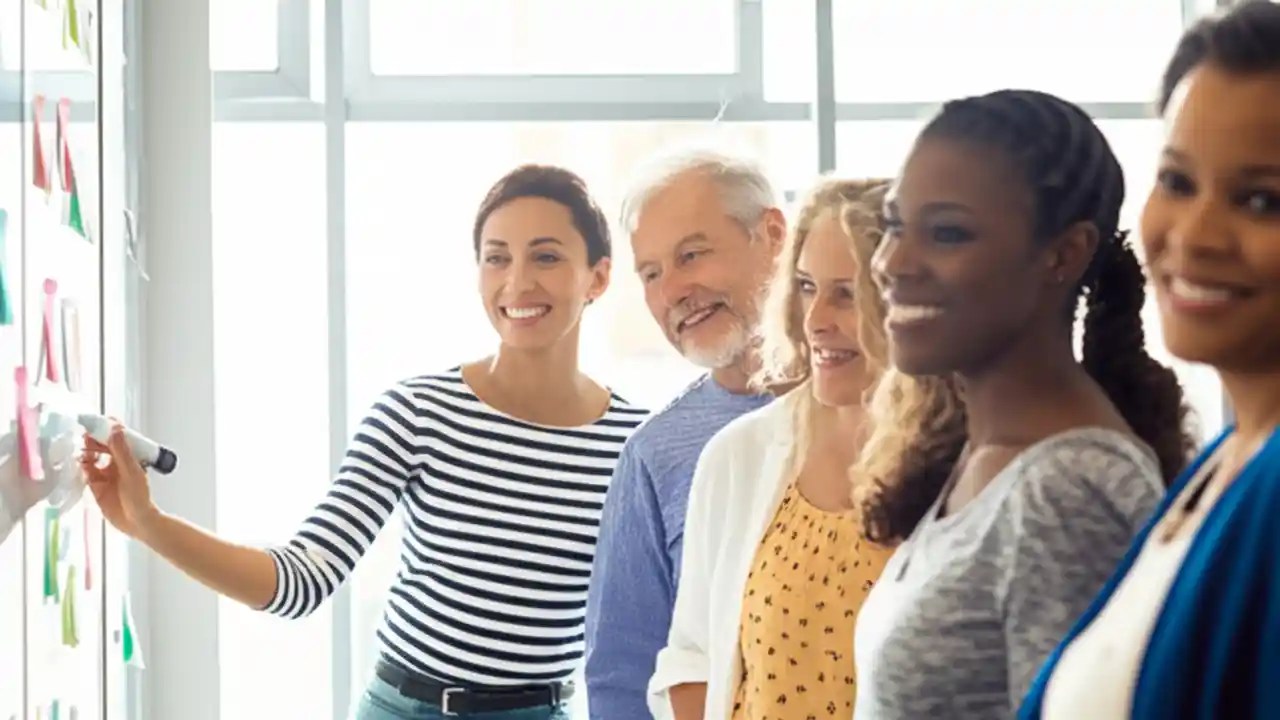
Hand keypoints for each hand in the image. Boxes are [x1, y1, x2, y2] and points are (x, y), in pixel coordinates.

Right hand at [81, 422, 160, 539]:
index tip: (93, 421)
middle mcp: (116, 462)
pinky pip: (85, 472)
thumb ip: (122, 452)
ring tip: (80, 449)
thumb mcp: (131, 471)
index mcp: (129, 455)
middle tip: (82, 434)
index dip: (105, 427)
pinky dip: (80, 466)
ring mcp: (105, 473)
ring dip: (85, 451)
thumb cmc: (140, 496)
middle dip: (91, 438)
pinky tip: (77, 463)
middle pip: (101, 444)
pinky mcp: (95, 485)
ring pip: (91, 456)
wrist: (136, 522)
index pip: (116, 435)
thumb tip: (115, 429)